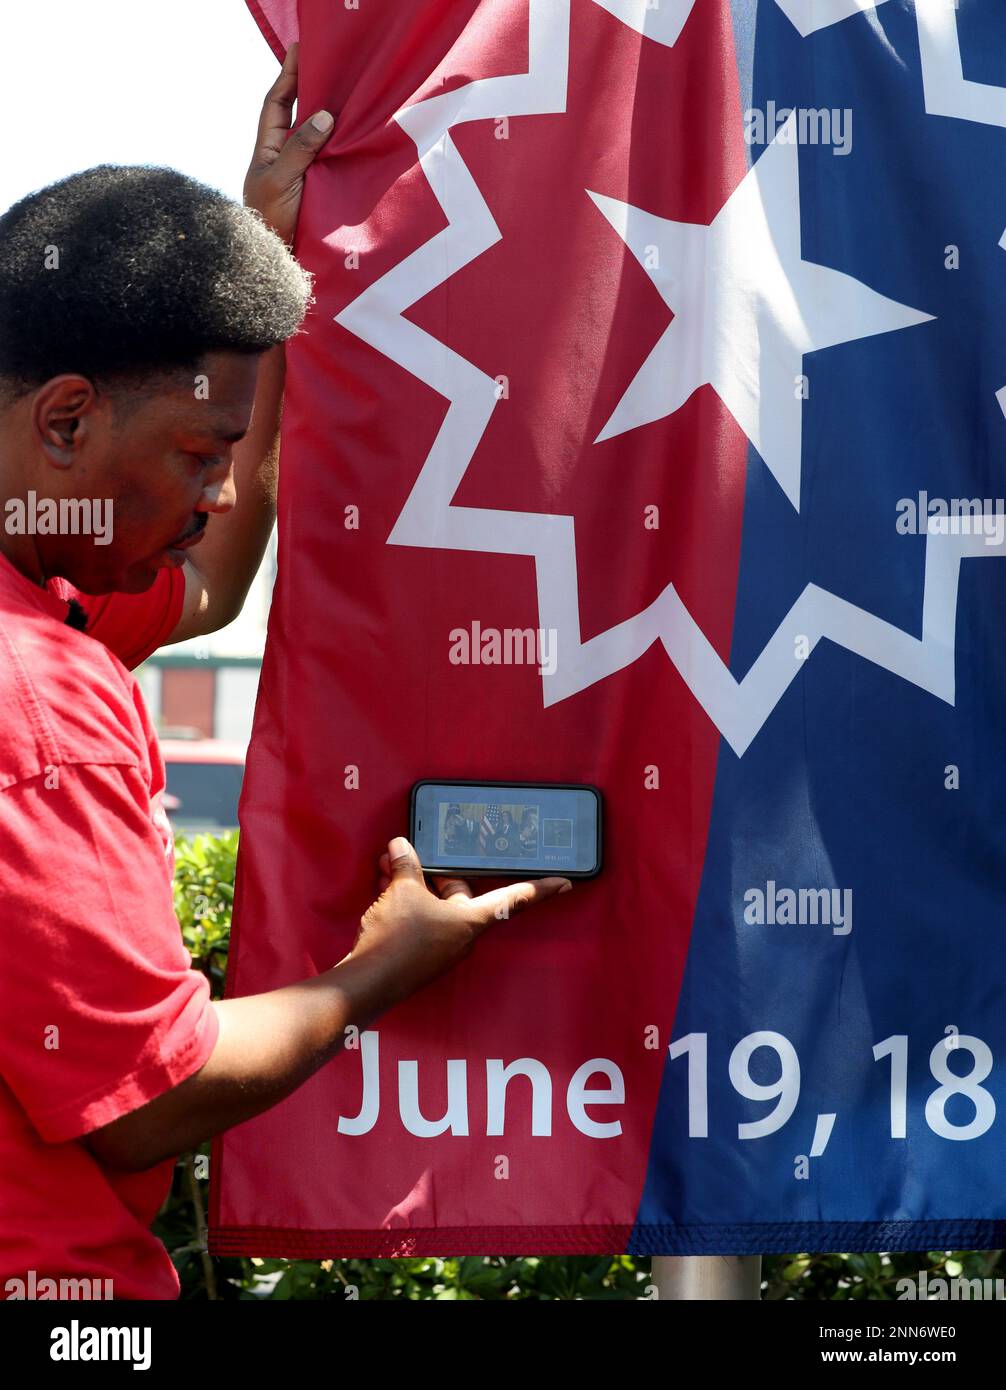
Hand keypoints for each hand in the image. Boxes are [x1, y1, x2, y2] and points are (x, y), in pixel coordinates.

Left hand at [243, 43, 333, 245]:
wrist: (278, 261)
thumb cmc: (271, 220)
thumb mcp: (281, 180)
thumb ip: (301, 148)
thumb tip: (325, 115)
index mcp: (269, 148)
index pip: (278, 103)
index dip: (287, 76)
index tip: (299, 50)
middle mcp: (288, 156)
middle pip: (301, 114)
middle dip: (314, 89)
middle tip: (333, 63)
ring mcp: (306, 173)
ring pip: (321, 137)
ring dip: (334, 117)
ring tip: (351, 91)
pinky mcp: (324, 190)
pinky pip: (336, 160)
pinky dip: (346, 145)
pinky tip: (361, 134)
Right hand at [350, 838, 572, 1005]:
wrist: (367, 983)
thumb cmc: (397, 938)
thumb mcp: (402, 891)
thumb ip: (406, 866)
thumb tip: (401, 847)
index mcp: (471, 921)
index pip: (513, 899)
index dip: (539, 888)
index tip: (565, 883)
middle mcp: (461, 936)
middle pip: (460, 894)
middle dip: (436, 872)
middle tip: (415, 853)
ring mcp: (440, 948)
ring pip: (434, 905)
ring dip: (415, 884)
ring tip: (391, 864)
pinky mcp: (418, 954)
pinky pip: (419, 918)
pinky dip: (405, 900)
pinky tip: (384, 884)